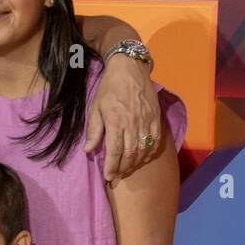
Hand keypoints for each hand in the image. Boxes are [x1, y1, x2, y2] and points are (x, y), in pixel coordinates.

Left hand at [85, 54, 162, 181]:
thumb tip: (88, 150)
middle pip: (130, 153)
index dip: (112, 166)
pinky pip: (156, 140)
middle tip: (118, 175)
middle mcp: (133, 123)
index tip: (109, 176)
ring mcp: (147, 121)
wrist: (129, 68)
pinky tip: (144, 158)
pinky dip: (150, 152)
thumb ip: (94, 130)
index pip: (115, 150)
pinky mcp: (156, 118)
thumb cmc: (109, 88)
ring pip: (143, 149)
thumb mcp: (96, 107)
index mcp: (116, 121)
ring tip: (128, 169)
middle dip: (123, 167)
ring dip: (136, 163)